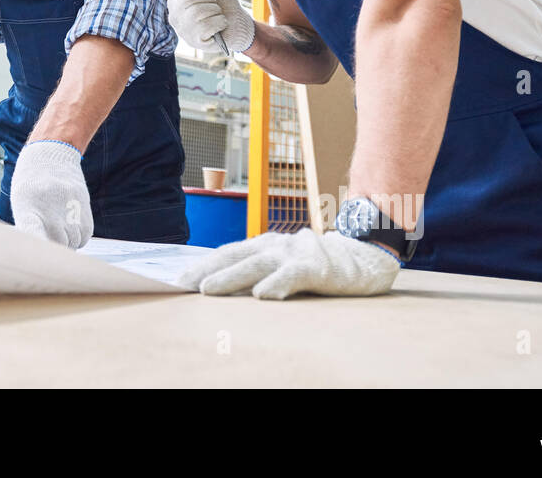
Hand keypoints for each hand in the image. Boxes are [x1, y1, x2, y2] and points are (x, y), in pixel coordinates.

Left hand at [11, 140, 92, 248]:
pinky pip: (84, 237)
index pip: (33, 233)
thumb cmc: (31, 186)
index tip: (38, 261)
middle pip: (57, 247)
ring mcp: (69, 208)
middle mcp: (50, 209)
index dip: (37, 248)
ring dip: (67, 242)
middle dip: (53, 248)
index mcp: (28, 210)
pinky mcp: (84, 208)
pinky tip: (69, 223)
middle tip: (47, 237)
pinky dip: (77, 236)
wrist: (51, 156)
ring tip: (58, 224)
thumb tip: (42, 255)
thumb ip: (31, 232)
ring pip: (72, 244)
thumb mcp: (22, 206)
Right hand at [167, 0, 254, 53]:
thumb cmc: (222, 5)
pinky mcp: (194, 41)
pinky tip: (220, 26)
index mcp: (175, 0)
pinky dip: (220, 23)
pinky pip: (206, 26)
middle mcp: (175, 15)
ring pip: (198, 12)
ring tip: (217, 16)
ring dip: (216, 11)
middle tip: (214, 4)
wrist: (238, 25)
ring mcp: (183, 29)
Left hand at [178, 229, 399, 298]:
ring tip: (209, 290)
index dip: (201, 264)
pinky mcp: (316, 266)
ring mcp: (294, 253)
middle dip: (205, 270)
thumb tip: (221, 290)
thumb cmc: (318, 266)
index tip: (178, 279)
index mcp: (264, 245)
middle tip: (183, 285)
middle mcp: (274, 245)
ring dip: (231, 278)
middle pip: (234, 256)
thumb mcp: (283, 265)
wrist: (363, 258)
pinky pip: (293, 275)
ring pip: (256, 264)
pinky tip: (264, 296)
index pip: (226, 253)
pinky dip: (277, 284)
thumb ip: (257, 273)